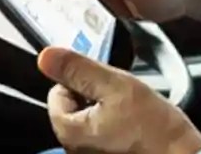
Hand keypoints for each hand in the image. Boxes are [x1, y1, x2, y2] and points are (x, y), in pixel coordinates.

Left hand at [38, 46, 200, 153]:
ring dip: (107, 110)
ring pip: (90, 120)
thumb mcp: (116, 86)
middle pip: (73, 108)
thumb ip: (80, 70)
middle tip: (121, 94)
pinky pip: (103, 135)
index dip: (82, 79)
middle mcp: (74, 149)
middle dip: (95, 95)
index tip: (105, 80)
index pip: (57, 92)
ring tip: (131, 110)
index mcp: (69, 131)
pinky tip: (135, 124)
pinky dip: (116, 126)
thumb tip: (47, 56)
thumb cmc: (153, 128)